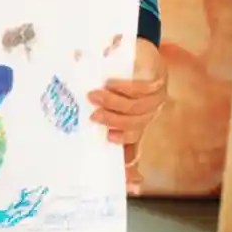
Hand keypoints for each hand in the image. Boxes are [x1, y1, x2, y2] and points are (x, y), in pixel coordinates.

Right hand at [87, 37, 167, 193]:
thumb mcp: (106, 94)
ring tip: (94, 94)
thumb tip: (73, 121)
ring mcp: (156, 99)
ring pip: (136, 109)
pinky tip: (110, 82)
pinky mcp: (158, 81)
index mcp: (136, 124)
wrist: (139, 48)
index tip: (129, 183)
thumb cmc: (118, 72)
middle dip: (112, 122)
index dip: (130, 168)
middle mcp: (148, 115)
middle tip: (93, 115)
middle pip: (132, 127)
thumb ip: (97, 109)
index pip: (132, 150)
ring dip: (113, 102)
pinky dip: (123, 87)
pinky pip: (141, 90)